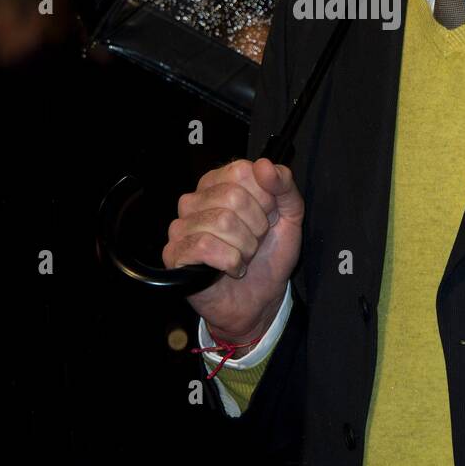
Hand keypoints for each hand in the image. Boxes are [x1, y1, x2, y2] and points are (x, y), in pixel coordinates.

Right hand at [163, 157, 303, 340]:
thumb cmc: (268, 257)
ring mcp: (181, 226)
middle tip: (255, 241)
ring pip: (222, 221)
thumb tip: (264, 165)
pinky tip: (231, 268)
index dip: (264, 198)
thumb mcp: (290, 216)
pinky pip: (205, 245)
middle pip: (233, 197)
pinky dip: (229, 261)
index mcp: (219, 184)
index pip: (242, 171)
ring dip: (245, 247)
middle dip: (256, 227)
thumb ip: (284, 186)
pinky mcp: (175, 253)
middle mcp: (196, 200)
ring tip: (243, 256)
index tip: (268, 216)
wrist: (259, 300)